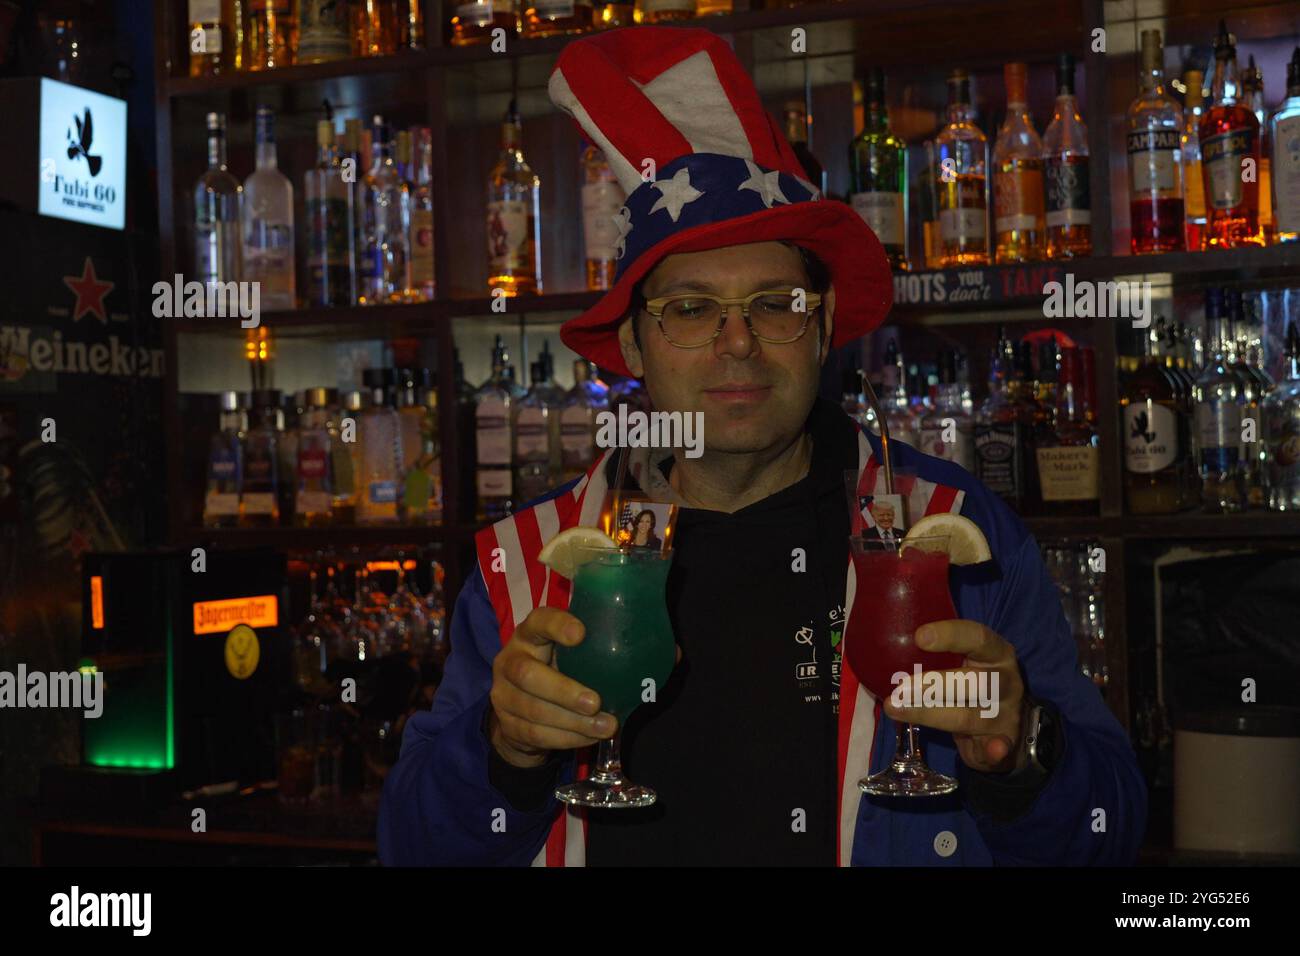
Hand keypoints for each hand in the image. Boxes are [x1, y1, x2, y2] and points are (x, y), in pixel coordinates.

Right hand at [488, 607, 681, 768]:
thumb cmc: (567, 672)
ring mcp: (503, 693)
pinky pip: (534, 734)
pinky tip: (588, 738)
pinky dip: (564, 738)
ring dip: (570, 721)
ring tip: (605, 726)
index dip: (556, 625)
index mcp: (532, 633)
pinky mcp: (506, 724)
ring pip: (531, 708)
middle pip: (528, 673)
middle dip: (563, 689)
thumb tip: (672, 654)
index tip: (580, 633)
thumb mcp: (586, 657)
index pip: (538, 620)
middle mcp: (511, 658)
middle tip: (596, 701)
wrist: (526, 711)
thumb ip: (622, 651)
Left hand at [880, 620, 1025, 773]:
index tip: (919, 638)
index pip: (977, 638)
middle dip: (935, 684)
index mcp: (995, 653)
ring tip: (897, 709)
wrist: (1003, 722)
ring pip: (970, 716)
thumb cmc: (971, 682)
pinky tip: (991, 751)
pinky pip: (998, 748)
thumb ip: (935, 656)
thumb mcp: (962, 662)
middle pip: (977, 681)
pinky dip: (994, 750)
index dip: (950, 635)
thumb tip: (882, 651)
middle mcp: (1006, 681)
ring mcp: (1006, 714)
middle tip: (900, 688)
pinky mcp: (1005, 743)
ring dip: (931, 714)